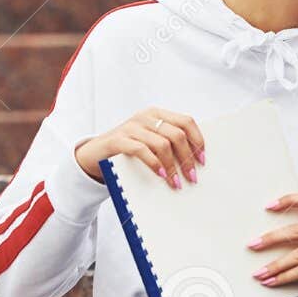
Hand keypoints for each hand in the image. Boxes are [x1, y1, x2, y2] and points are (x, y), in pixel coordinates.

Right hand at [72, 107, 205, 189]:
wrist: (94, 153)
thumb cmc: (128, 150)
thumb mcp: (149, 142)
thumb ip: (168, 144)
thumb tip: (194, 162)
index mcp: (157, 114)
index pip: (186, 121)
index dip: (197, 140)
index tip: (203, 160)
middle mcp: (145, 117)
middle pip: (177, 135)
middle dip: (187, 158)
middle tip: (191, 176)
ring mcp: (131, 127)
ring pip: (163, 144)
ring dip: (173, 166)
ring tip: (176, 182)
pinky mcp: (118, 139)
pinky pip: (142, 150)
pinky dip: (155, 164)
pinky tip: (161, 175)